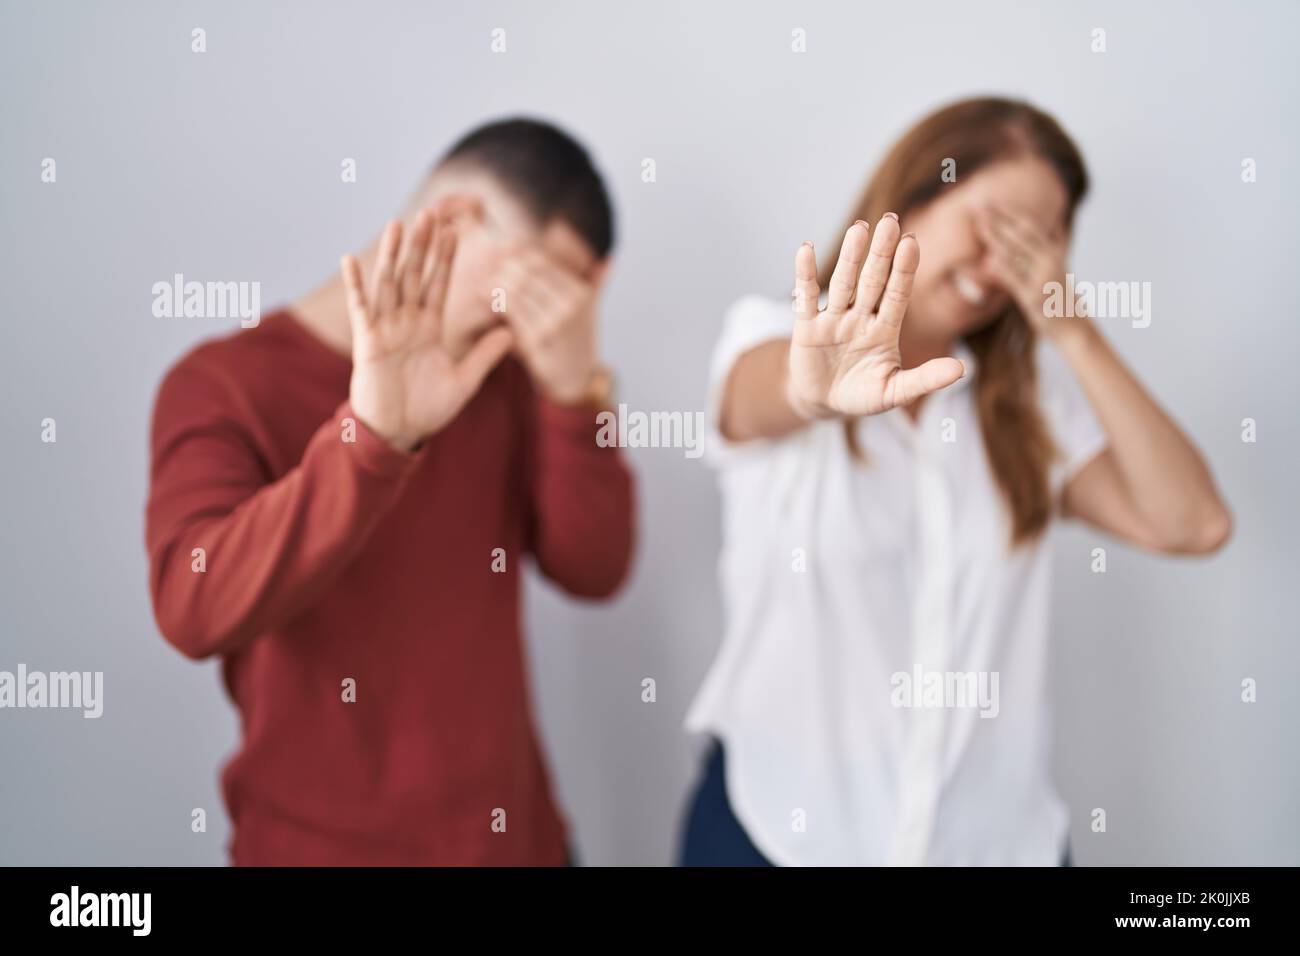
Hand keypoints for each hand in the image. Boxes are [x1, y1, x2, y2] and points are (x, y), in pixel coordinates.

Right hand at [342, 212, 513, 451]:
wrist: (397, 432)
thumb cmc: (427, 409)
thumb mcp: (464, 381)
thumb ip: (485, 356)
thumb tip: (512, 333)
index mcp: (429, 328)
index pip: (439, 285)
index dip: (446, 259)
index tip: (454, 231)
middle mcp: (407, 322)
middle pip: (415, 275)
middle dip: (423, 246)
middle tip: (430, 213)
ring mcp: (386, 328)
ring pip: (389, 283)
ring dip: (393, 254)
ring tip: (398, 224)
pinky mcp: (368, 341)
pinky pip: (360, 308)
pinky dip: (355, 285)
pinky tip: (350, 260)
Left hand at [495, 249, 604, 403]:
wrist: (573, 379)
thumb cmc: (576, 340)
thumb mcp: (591, 311)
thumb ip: (597, 283)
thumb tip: (607, 259)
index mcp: (581, 293)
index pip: (541, 261)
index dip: (516, 254)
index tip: (500, 256)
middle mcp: (571, 306)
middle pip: (526, 272)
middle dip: (502, 268)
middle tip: (486, 270)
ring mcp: (554, 323)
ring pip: (515, 290)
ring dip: (495, 284)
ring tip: (483, 285)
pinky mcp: (536, 340)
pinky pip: (510, 311)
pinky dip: (495, 302)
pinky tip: (486, 302)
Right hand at [788, 216, 964, 418]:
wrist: (824, 404)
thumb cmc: (862, 395)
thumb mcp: (894, 392)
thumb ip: (925, 379)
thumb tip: (961, 369)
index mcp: (885, 328)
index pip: (897, 294)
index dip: (904, 270)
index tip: (912, 242)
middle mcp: (861, 316)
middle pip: (873, 280)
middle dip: (881, 252)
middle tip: (890, 221)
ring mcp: (834, 319)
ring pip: (844, 283)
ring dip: (850, 256)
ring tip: (858, 228)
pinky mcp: (807, 327)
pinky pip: (806, 298)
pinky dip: (804, 274)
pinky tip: (806, 248)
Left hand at [976, 203, 1074, 337]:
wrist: (1074, 328)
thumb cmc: (1063, 297)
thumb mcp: (1062, 267)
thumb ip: (1057, 245)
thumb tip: (1056, 222)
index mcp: (1054, 253)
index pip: (1029, 227)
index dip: (1010, 213)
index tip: (993, 202)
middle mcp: (1050, 262)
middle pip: (1020, 235)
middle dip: (998, 219)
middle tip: (979, 205)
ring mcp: (1042, 278)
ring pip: (1015, 253)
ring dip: (995, 237)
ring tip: (978, 223)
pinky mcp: (1033, 297)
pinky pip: (1014, 279)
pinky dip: (1001, 268)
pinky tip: (987, 259)